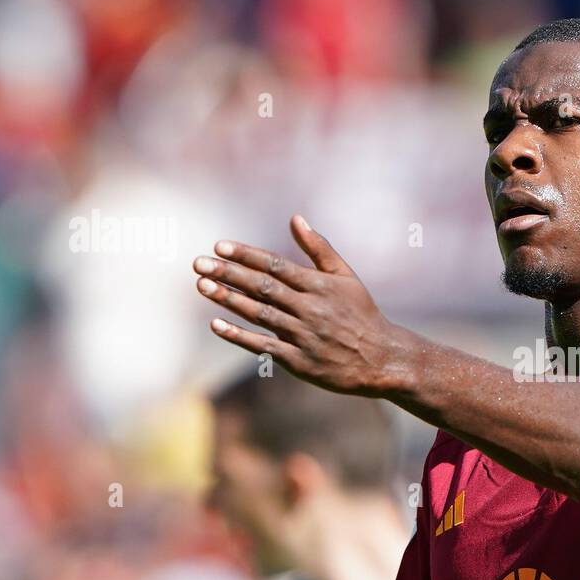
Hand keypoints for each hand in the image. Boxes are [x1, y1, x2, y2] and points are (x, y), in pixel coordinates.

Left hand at [193, 215, 411, 395]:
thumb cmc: (361, 313)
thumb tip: (296, 218)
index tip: (219, 246)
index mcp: (319, 286)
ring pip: (259, 314)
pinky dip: (239, 335)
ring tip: (202, 286)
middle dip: (228, 274)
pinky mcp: (299, 361)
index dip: (246, 255)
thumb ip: (319, 248)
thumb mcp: (346, 277)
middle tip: (198, 263)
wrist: (381, 359)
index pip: (276, 265)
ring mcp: (303, 335)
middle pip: (262, 287)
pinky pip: (263, 346)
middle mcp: (309, 308)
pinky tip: (216, 324)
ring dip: (228, 299)